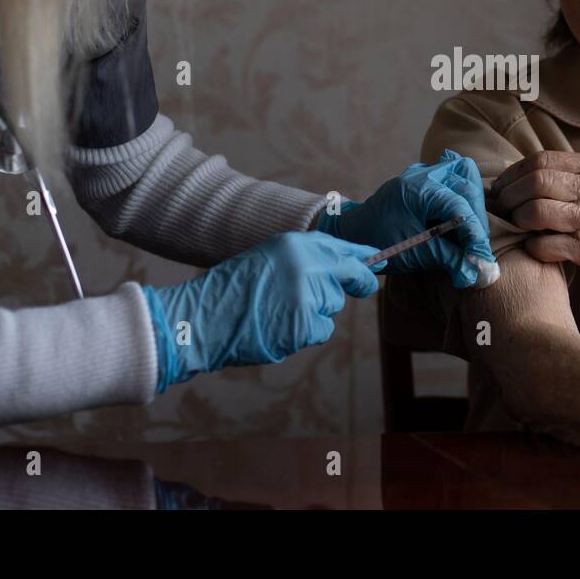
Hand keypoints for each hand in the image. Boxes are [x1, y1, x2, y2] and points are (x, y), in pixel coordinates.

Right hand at [142, 231, 384, 392]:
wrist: (202, 319)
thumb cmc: (231, 291)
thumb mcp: (267, 258)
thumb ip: (302, 259)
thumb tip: (340, 268)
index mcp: (294, 244)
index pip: (339, 245)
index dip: (361, 253)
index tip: (377, 257)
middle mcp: (306, 265)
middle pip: (348, 274)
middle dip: (361, 281)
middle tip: (368, 285)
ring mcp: (308, 296)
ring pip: (332, 306)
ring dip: (316, 312)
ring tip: (280, 312)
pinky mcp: (306, 325)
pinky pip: (321, 330)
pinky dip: (306, 334)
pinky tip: (280, 329)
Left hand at [317, 149, 495, 288]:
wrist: (352, 233)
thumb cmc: (377, 242)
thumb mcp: (414, 254)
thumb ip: (449, 260)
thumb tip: (481, 273)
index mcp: (417, 189)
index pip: (460, 207)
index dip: (475, 235)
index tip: (481, 260)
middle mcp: (423, 174)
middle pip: (468, 184)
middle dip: (475, 218)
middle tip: (475, 248)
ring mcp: (424, 173)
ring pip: (465, 176)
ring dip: (471, 206)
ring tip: (467, 236)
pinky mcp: (426, 179)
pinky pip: (455, 180)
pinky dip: (462, 201)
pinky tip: (458, 225)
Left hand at [490, 151, 579, 291]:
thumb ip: (573, 176)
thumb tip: (524, 175)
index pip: (542, 160)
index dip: (514, 173)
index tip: (503, 186)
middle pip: (535, 183)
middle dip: (510, 196)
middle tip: (502, 207)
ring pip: (536, 212)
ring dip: (518, 220)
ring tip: (516, 226)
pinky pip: (546, 245)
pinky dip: (532, 247)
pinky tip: (534, 247)